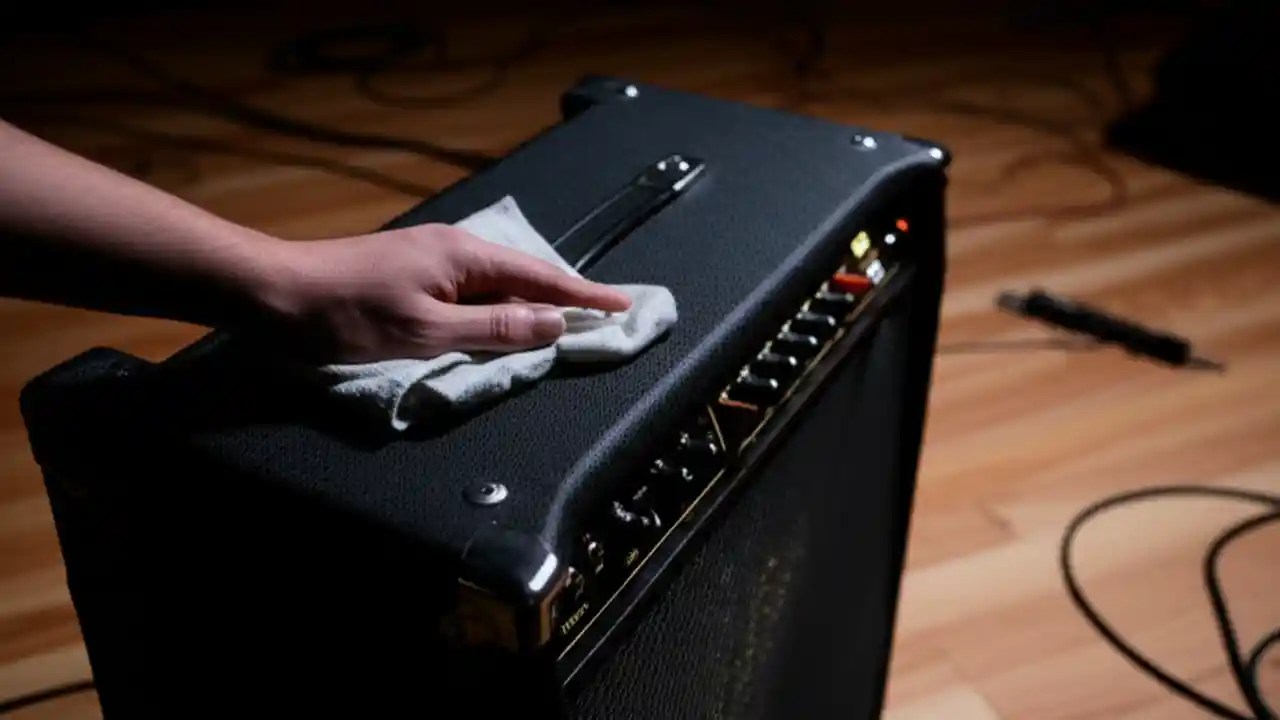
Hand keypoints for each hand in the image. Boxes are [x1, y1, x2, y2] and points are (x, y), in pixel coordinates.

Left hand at [256, 223, 632, 362]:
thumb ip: (493, 328)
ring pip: (498, 280)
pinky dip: (500, 302)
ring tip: (565, 318)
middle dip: (567, 294)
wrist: (275, 292)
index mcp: (464, 257)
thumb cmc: (346, 314)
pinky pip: (473, 285)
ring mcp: (430, 257)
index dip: (586, 295)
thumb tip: (552, 323)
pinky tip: (502, 316)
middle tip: (605, 314)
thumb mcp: (425, 331)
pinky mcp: (411, 270)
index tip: (624, 306)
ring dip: (533, 299)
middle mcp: (453, 248)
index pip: (542, 278)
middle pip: (525, 273)